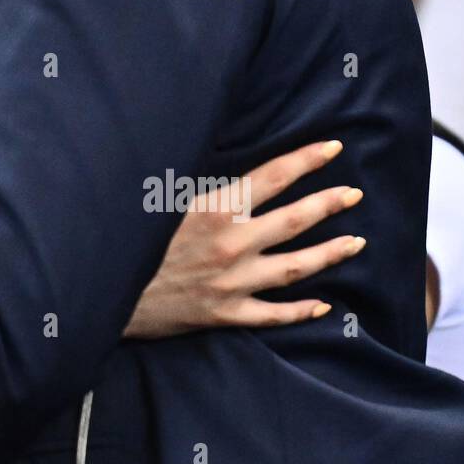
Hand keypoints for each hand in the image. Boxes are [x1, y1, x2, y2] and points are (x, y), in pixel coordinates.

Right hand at [124, 140, 363, 337]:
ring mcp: (232, 282)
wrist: (108, 293)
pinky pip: (272, 314)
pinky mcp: (225, 314)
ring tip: (356, 243)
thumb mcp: (162, 200)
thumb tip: (231, 161)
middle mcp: (231, 244)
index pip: (272, 177)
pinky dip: (300, 311)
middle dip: (328, 204)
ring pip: (294, 267)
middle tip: (354, 194)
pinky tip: (324, 305)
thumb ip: (201, 185)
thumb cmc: (131, 238)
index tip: (333, 149)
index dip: (305, 161)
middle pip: (293, 220)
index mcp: (215, 209)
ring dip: (329, 253)